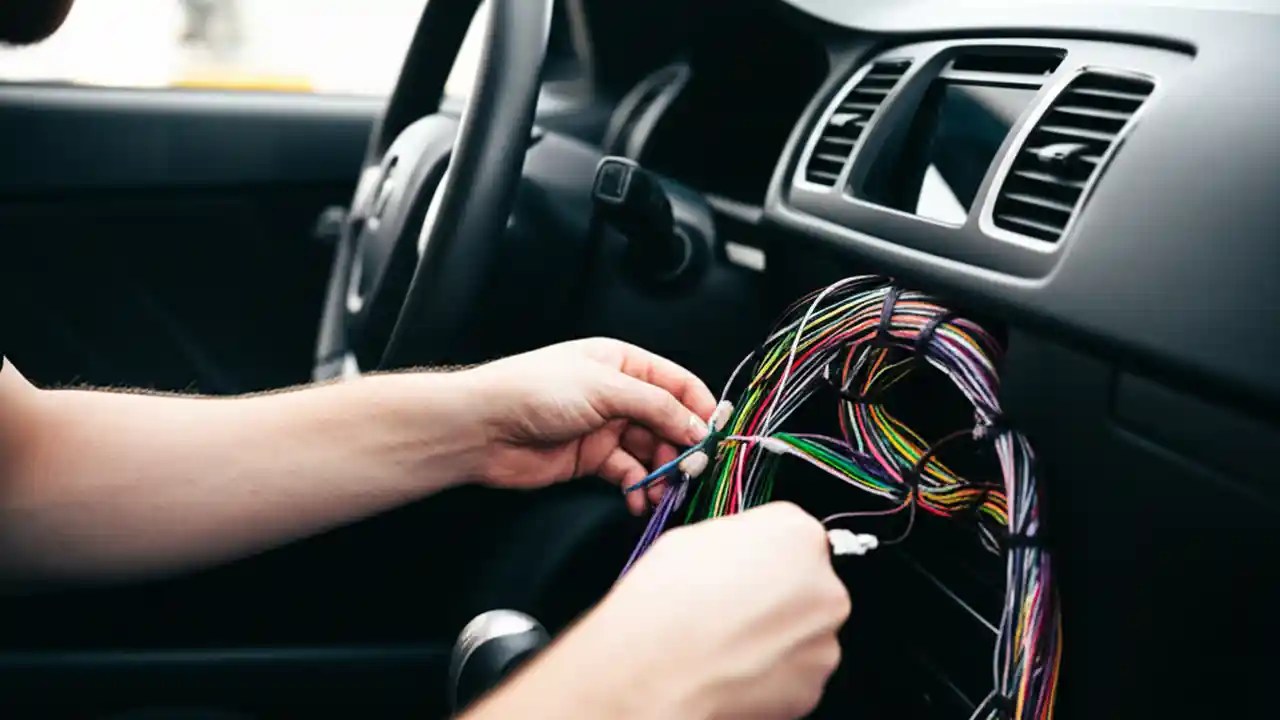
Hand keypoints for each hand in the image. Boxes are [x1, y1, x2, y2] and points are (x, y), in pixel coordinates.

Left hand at [458, 338, 716, 514]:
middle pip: (668, 422)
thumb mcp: (605, 388)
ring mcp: (605, 428)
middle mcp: (618, 394)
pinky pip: (629, 474)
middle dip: (684, 448)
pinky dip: (639, 488)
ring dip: (663, 474)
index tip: (717, 436)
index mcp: (623, 363)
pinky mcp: (591, 459)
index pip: (677, 384)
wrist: (483, 427)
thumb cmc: (534, 391)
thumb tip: (697, 426)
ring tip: (666, 492)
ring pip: (651, 452)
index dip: (700, 409)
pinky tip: (640, 500)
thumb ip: (656, 407)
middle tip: (693, 472)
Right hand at [466, 502, 849, 719]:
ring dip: (765, 632)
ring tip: (712, 641)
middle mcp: (819, 589)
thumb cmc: (650, 609)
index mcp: (791, 537)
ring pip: (797, 629)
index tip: (741, 564)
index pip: (792, 530)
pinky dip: (762, 669)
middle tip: (719, 606)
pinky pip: (789, 670)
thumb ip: (729, 536)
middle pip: (803, 581)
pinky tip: (719, 668)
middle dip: (767, 591)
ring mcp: (818, 646)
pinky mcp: (807, 691)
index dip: (758, 548)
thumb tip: (737, 543)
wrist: (638, 683)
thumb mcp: (684, 541)